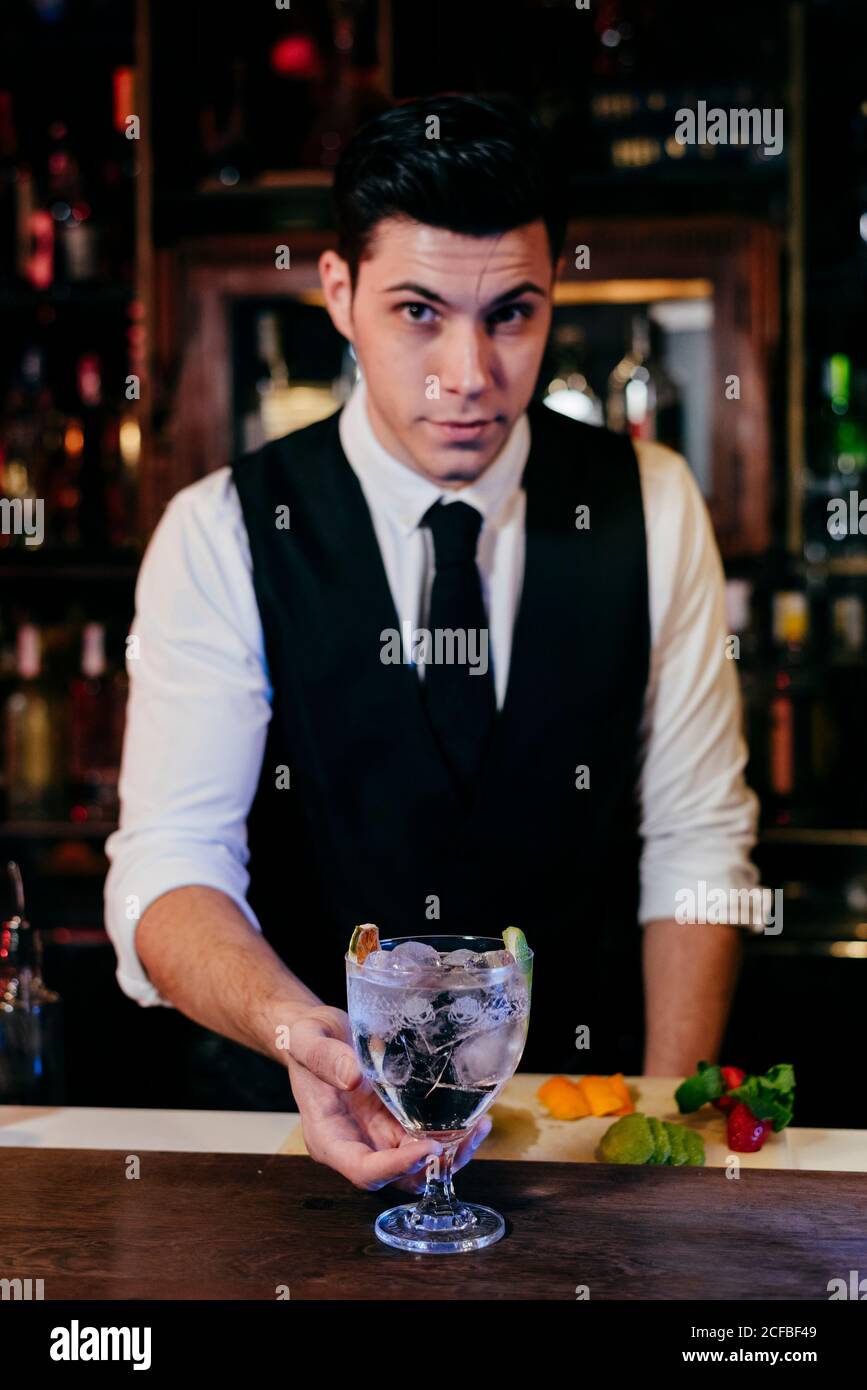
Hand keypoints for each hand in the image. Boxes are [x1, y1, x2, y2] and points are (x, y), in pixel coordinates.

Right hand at [284, 1003, 492, 1192]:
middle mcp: (356, 1145)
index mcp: (329, 1137)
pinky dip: (450, 1135)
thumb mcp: (307, 1040)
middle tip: (464, 1139)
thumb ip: (325, 1058)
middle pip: (397, 1177)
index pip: (363, 1170)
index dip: (395, 1168)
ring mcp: (378, 1136)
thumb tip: (354, 1077)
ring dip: (449, 1155)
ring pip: (418, 1165)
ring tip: (477, 1129)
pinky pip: (424, 1138)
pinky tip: (473, 1118)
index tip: (426, 1148)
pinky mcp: (395, 1121)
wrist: (317, 1033)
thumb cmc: (307, 1039)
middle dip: (433, 1166)